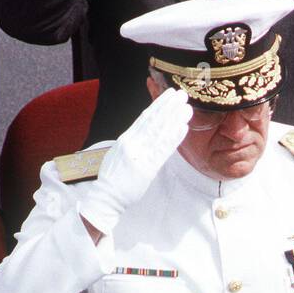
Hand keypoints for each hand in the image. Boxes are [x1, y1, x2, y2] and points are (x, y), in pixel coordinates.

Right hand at [78, 87, 191, 234]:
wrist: (107, 197)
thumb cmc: (114, 178)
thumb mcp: (119, 153)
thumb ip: (132, 142)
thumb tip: (145, 132)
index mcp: (125, 139)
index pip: (144, 118)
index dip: (158, 105)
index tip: (169, 95)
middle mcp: (132, 143)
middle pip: (153, 121)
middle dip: (168, 107)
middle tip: (182, 95)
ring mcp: (139, 155)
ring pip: (159, 133)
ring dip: (174, 119)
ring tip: (186, 108)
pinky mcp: (146, 169)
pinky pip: (162, 151)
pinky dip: (173, 139)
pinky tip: (183, 128)